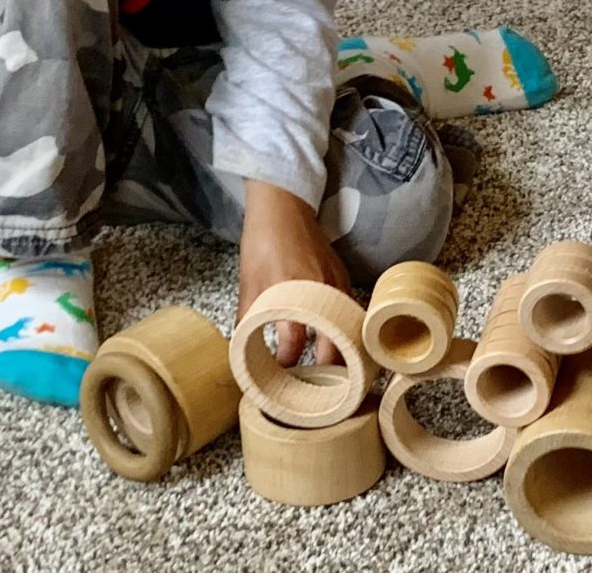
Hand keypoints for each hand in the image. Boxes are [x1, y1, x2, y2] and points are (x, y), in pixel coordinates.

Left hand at [236, 180, 349, 367]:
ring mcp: (337, 283)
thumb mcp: (248, 282)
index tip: (281, 377)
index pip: (294, 344)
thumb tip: (242, 349)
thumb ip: (247, 318)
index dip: (287, 365)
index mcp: (293, 294)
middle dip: (327, 369)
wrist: (284, 207)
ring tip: (327, 370)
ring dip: (340, 350)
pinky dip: (343, 328)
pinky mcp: (343, 276)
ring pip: (348, 328)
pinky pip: (349, 311)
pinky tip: (333, 338)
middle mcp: (321, 292)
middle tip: (315, 385)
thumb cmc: (263, 243)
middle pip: (335, 344)